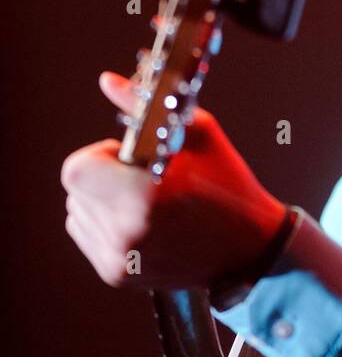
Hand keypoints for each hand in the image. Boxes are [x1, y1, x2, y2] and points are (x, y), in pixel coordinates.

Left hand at [61, 72, 287, 290]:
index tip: (126, 157)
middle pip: (77, 190)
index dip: (98, 156)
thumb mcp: (198, 135)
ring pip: (78, 212)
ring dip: (101, 199)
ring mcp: (120, 259)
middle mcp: (127, 232)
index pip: (76, 170)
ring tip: (142, 201)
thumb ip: (145, 107)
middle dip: (102, 176)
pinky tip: (140, 220)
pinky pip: (87, 235)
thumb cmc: (227, 186)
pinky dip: (105, 223)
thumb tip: (109, 82)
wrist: (249, 248)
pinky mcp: (117, 275)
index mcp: (145, 196)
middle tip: (139, 177)